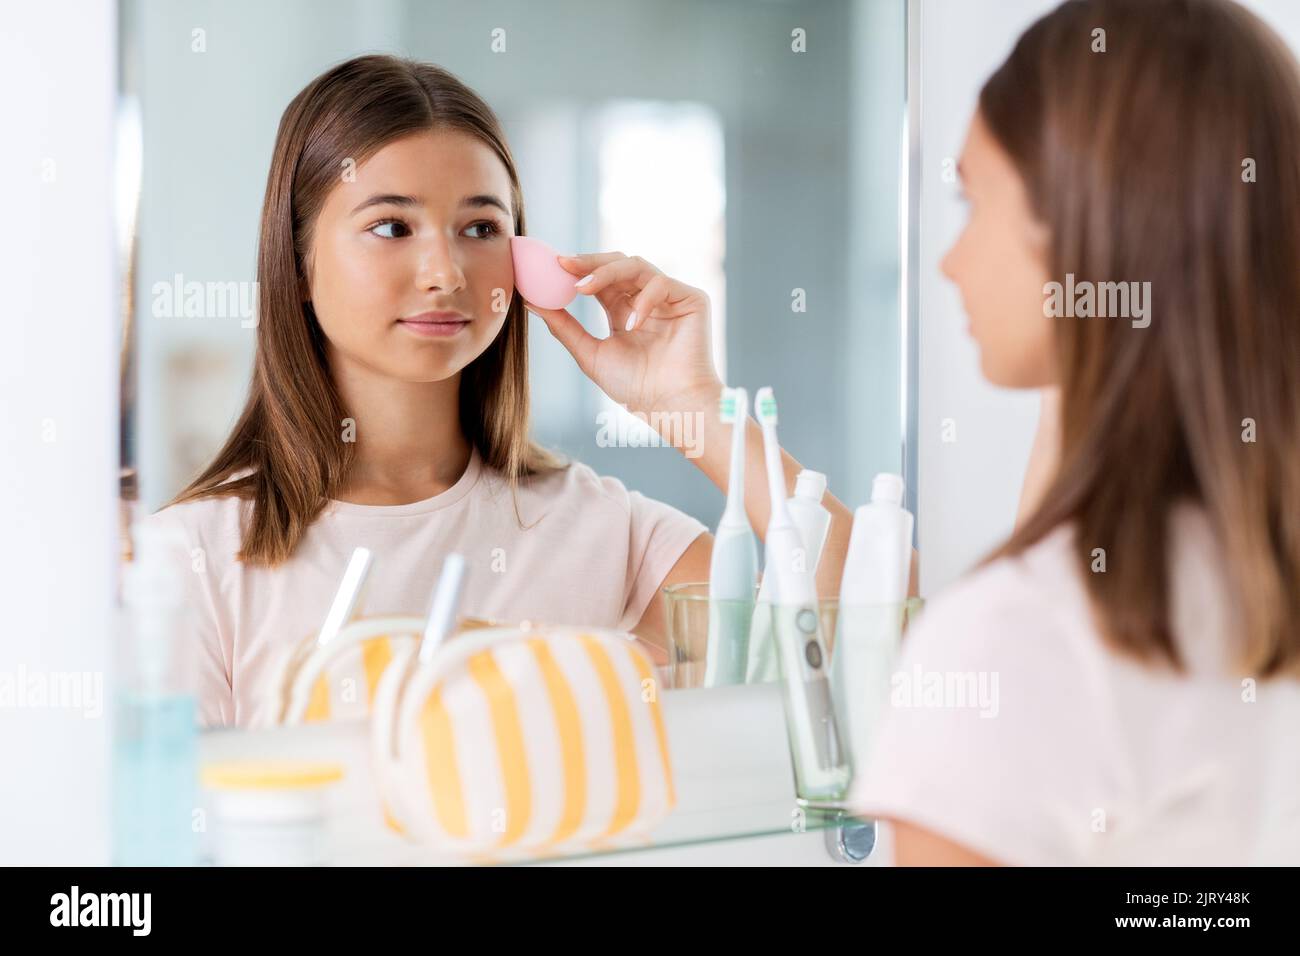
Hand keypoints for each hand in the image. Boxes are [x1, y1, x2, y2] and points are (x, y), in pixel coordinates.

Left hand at [524, 252, 721, 418]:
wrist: (671, 406)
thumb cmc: (635, 387)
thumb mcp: (590, 354)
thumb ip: (564, 327)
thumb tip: (531, 301)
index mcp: (623, 310)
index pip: (599, 278)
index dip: (577, 269)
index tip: (551, 267)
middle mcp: (645, 299)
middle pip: (617, 263)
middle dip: (589, 262)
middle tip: (564, 265)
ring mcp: (668, 297)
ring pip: (636, 265)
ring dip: (607, 273)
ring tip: (584, 290)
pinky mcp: (691, 299)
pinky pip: (662, 284)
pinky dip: (644, 300)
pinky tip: (632, 324)